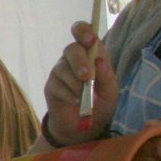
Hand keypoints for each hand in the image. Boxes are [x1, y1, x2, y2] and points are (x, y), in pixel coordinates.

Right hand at [41, 22, 117, 143]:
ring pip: (63, 68)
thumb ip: (106, 75)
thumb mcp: (110, 91)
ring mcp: (60, 72)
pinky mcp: (51, 86)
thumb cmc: (99, 105)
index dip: (84, 31)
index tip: (90, 40)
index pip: (83, 33)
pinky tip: (76, 102)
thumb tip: (100, 60)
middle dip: (80, 62)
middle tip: (86, 78)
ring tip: (83, 97)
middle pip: (71, 49)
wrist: (82, 129)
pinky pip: (57, 85)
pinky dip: (69, 95)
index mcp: (90, 55)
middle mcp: (73, 60)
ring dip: (75, 84)